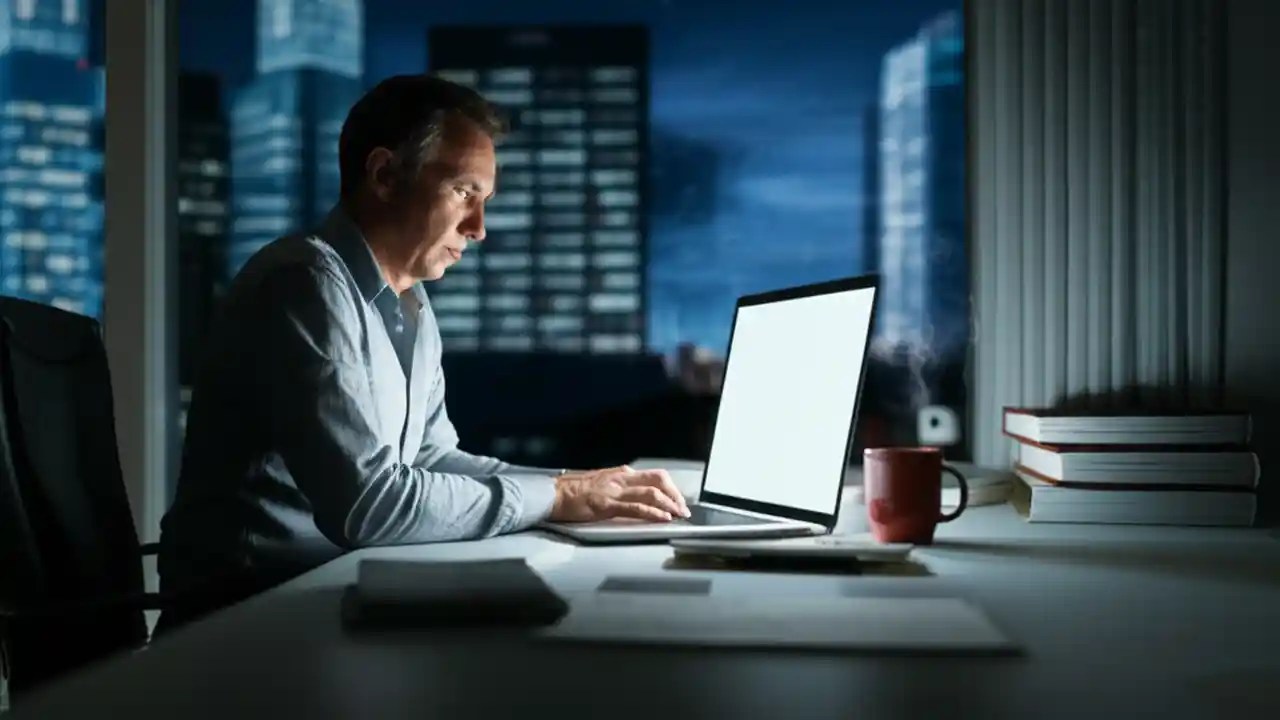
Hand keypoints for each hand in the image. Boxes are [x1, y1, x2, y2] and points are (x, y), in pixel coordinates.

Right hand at [551, 466, 690, 522]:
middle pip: (658, 479)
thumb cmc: (573, 491)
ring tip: (679, 515)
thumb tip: (637, 495)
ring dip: (669, 504)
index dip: (671, 488)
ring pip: (651, 493)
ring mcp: (615, 491)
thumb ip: (620, 487)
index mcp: (621, 473)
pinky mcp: (607, 505)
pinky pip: (636, 508)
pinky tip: (663, 519)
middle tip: (683, 509)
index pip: (654, 476)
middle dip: (675, 494)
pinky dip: (653, 513)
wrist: (553, 494)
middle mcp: (621, 478)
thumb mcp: (602, 483)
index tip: (679, 501)